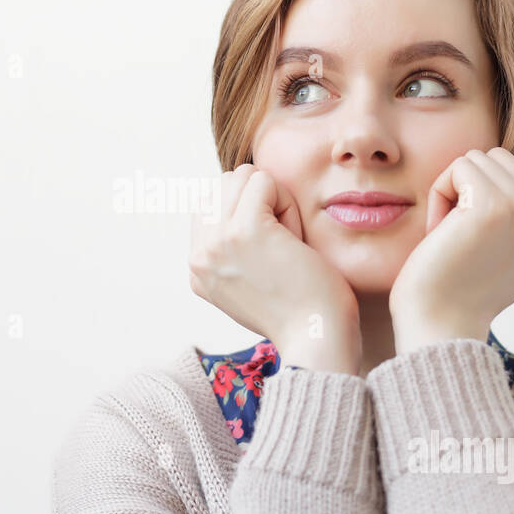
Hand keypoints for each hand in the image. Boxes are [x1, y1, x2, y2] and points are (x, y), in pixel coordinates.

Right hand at [190, 164, 361, 373]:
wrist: (316, 337)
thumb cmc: (298, 309)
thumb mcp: (250, 282)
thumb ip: (231, 249)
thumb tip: (233, 196)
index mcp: (197, 270)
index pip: (208, 206)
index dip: (247, 215)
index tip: (268, 255)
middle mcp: (198, 257)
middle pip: (221, 184)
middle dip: (259, 202)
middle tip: (281, 243)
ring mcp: (216, 242)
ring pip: (241, 176)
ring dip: (273, 200)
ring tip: (287, 239)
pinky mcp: (244, 229)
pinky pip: (264, 180)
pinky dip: (287, 203)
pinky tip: (295, 238)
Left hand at [388, 148, 513, 352]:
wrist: (438, 324)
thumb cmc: (458, 288)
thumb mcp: (512, 251)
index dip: (508, 179)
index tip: (485, 221)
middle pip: (506, 159)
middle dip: (474, 186)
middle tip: (461, 232)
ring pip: (482, 159)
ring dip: (454, 190)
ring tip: (451, 233)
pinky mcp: (492, 207)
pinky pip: (460, 166)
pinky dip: (439, 192)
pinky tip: (438, 230)